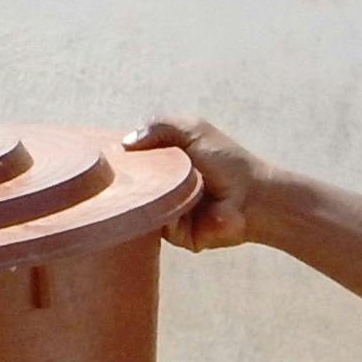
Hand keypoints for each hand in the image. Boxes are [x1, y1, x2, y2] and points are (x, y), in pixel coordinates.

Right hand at [126, 115, 258, 252]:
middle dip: (126, 181)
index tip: (107, 156)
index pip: (134, 162)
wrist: (253, 197)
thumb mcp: (194, 131)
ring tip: (150, 188)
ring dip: (144, 198)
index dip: (123, 158)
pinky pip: (155, 228)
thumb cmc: (228, 161)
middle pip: (132, 187)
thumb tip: (126, 143)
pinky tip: (163, 206)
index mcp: (166, 164)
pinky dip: (157, 217)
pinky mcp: (175, 235)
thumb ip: (161, 127)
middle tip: (119, 175)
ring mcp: (168, 213)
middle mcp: (164, 189)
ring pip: (140, 208)